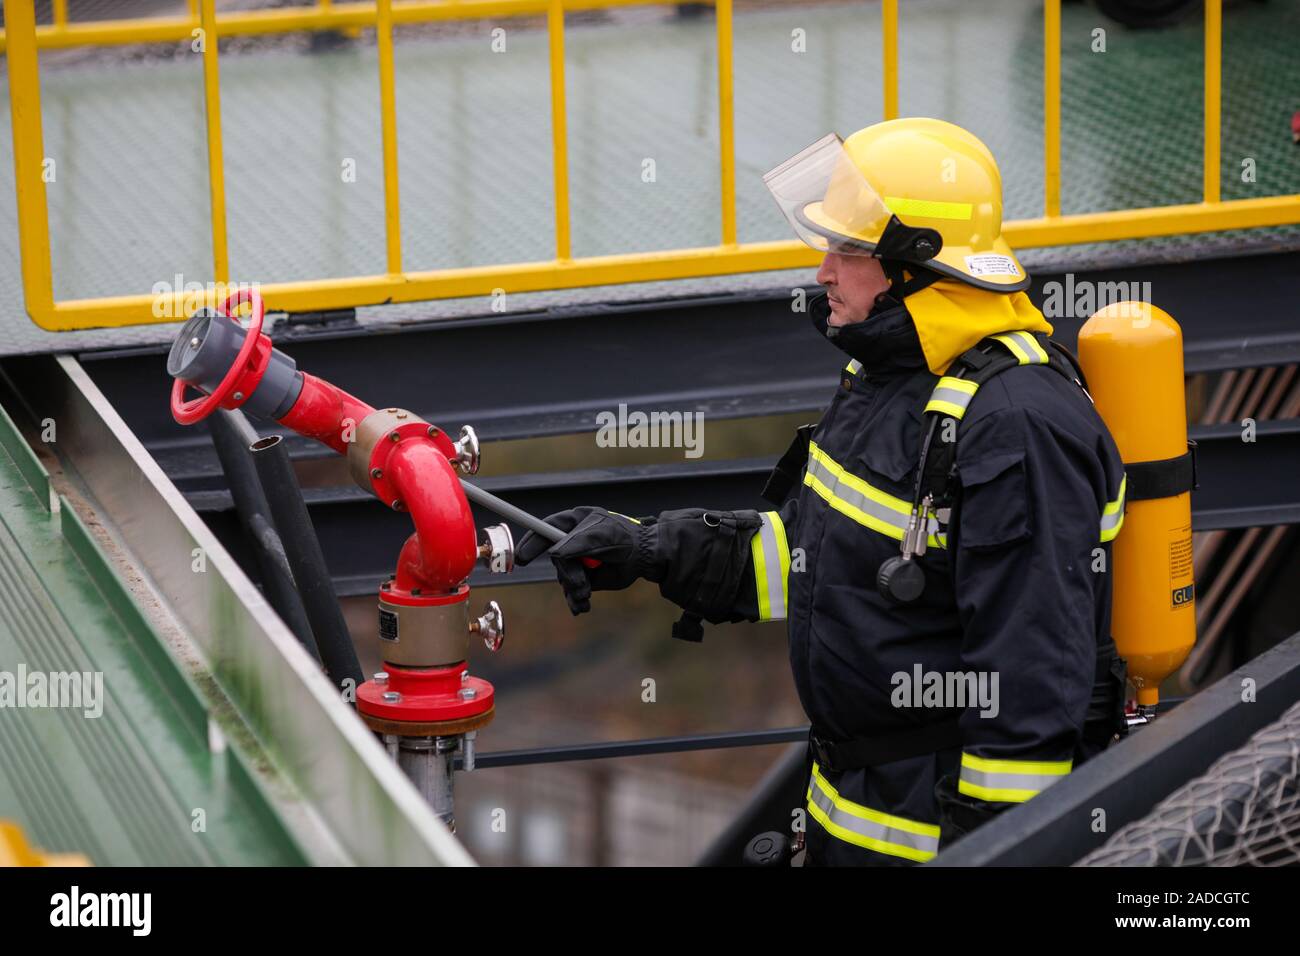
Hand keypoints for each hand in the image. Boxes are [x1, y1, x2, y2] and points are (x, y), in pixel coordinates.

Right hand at [515, 507, 656, 614]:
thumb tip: (554, 554)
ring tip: (587, 594)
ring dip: (574, 589)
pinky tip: (582, 607)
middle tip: (581, 583)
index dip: (531, 543)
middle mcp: (572, 542)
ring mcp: (578, 561)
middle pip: (557, 561)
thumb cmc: (625, 538)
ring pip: (564, 579)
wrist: (644, 557)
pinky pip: (573, 592)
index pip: (545, 531)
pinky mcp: (586, 578)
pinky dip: (576, 601)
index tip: (521, 558)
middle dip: (567, 575)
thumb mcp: (602, 536)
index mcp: (573, 523)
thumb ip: (578, 543)